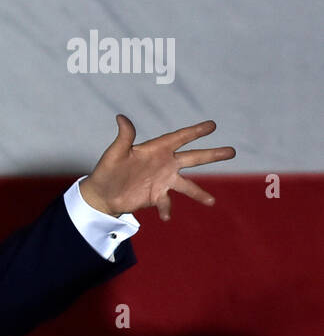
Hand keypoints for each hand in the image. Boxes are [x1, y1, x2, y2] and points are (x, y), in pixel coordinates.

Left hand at [79, 114, 235, 220]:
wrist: (102, 194)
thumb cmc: (107, 170)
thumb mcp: (115, 153)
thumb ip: (124, 137)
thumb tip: (121, 117)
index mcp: (156, 149)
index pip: (179, 138)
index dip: (195, 131)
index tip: (212, 125)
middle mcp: (164, 164)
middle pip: (193, 158)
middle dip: (212, 155)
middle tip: (232, 151)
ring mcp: (163, 181)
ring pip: (187, 185)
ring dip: (199, 193)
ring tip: (211, 202)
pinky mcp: (157, 196)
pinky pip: (167, 203)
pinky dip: (167, 209)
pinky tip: (166, 217)